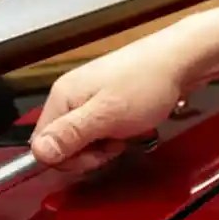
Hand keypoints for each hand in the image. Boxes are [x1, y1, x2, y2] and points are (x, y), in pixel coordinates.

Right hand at [30, 29, 192, 171]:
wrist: (180, 61)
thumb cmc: (146, 83)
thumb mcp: (106, 116)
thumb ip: (70, 135)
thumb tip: (38, 152)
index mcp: (62, 97)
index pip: (41, 143)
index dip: (66, 158)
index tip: (94, 156)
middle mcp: (69, 96)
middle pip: (60, 143)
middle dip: (86, 154)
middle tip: (112, 146)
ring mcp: (87, 97)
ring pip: (80, 139)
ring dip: (101, 147)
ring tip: (122, 136)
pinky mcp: (104, 100)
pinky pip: (96, 130)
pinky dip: (111, 136)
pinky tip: (127, 130)